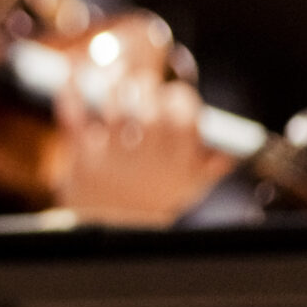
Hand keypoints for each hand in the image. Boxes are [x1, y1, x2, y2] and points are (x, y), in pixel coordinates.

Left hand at [54, 22, 229, 224]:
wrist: (111, 232)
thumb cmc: (153, 197)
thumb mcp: (188, 186)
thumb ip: (211, 164)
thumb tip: (234, 146)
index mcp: (180, 163)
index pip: (186, 120)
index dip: (179, 98)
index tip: (170, 94)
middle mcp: (149, 161)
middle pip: (149, 111)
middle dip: (144, 86)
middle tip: (139, 83)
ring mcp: (113, 160)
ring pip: (114, 109)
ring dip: (113, 84)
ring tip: (113, 76)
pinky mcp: (83, 158)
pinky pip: (74, 117)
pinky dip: (71, 91)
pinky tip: (71, 75)